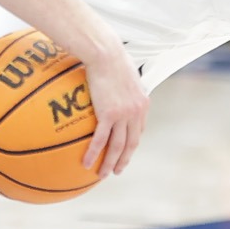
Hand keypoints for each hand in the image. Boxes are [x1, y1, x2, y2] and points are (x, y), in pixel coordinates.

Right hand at [79, 53, 148, 178]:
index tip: (125, 152)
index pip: (139, 129)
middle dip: (124, 159)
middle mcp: (136, 112)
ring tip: (103, 175)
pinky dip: (94, 153)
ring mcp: (123, 115)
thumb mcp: (124, 72)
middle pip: (131, 143)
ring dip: (110, 163)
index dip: (132, 143)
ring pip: (118, 146)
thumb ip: (123, 85)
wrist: (106, 53)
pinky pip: (100, 139)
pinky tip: (87, 163)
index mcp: (142, 103)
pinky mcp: (109, 114)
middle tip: (117, 170)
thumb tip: (113, 86)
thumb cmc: (111, 57)